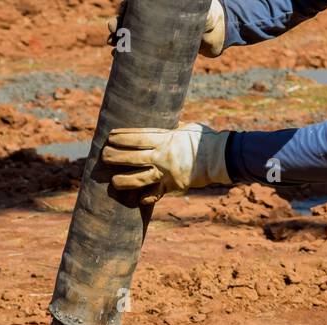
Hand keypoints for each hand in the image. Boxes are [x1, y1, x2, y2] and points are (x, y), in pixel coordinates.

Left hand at [103, 123, 231, 203]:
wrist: (222, 157)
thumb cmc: (206, 139)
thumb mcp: (188, 128)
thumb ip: (173, 129)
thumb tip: (168, 124)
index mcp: (166, 138)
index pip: (138, 136)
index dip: (123, 137)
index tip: (110, 136)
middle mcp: (163, 155)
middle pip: (133, 156)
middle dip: (116, 156)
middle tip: (104, 156)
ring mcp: (167, 172)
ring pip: (139, 178)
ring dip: (124, 180)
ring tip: (113, 181)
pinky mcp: (173, 185)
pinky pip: (156, 193)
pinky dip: (147, 196)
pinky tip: (138, 198)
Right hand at [108, 0, 226, 57]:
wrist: (219, 34)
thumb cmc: (210, 17)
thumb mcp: (201, 13)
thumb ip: (196, 15)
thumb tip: (195, 19)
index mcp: (159, 7)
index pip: (135, 7)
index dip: (123, 14)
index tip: (117, 23)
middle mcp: (155, 18)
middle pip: (129, 21)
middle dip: (117, 29)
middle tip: (113, 38)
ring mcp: (156, 33)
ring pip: (131, 36)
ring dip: (119, 43)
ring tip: (114, 53)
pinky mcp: (159, 49)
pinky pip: (139, 51)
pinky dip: (128, 55)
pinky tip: (119, 60)